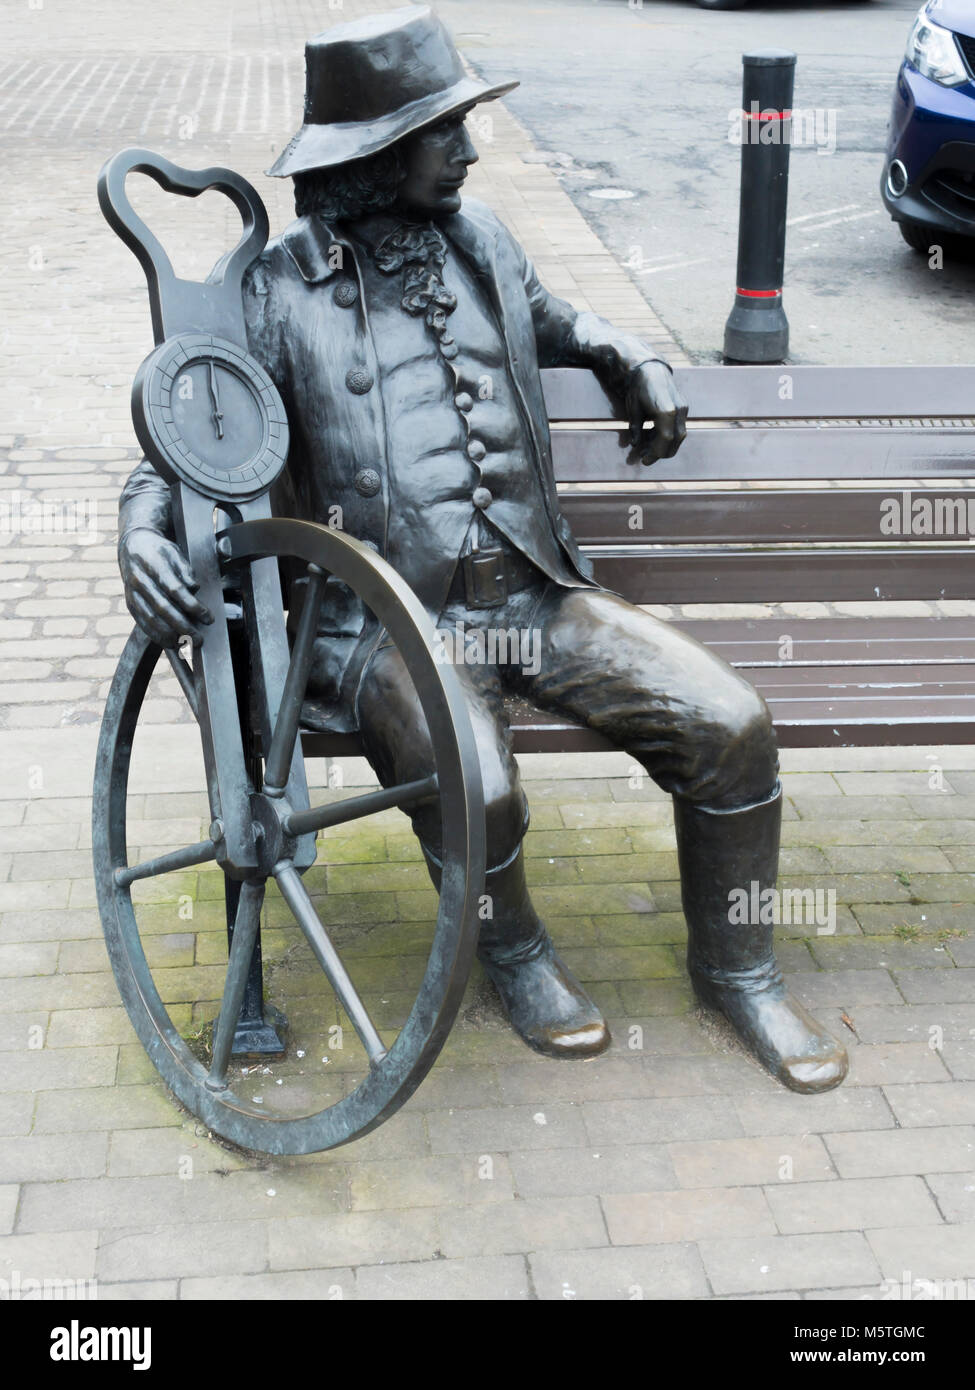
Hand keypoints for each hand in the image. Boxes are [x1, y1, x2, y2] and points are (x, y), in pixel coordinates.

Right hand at [119, 529, 212, 647]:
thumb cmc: (158, 551)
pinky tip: (170, 643)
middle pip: (163, 608)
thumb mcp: (175, 552)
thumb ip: (185, 570)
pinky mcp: (130, 604)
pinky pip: (142, 623)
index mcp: (154, 565)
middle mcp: (140, 580)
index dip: (193, 606)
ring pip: (151, 619)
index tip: (208, 617)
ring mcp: (133, 593)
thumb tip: (194, 588)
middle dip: (184, 626)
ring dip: (170, 635)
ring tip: (187, 644)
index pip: (175, 590)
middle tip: (199, 639)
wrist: (133, 546)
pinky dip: (157, 636)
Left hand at [625, 360, 687, 465]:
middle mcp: (678, 410)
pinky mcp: (683, 407)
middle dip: (661, 452)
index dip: (656, 453)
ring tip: (649, 450)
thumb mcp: (633, 410)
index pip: (665, 439)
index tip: (644, 460)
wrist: (650, 368)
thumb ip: (636, 429)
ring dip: (666, 446)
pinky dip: (669, 437)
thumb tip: (635, 445)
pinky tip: (654, 439)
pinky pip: (679, 427)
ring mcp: (683, 408)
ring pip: (680, 435)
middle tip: (646, 458)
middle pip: (676, 440)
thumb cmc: (639, 387)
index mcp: (666, 410)